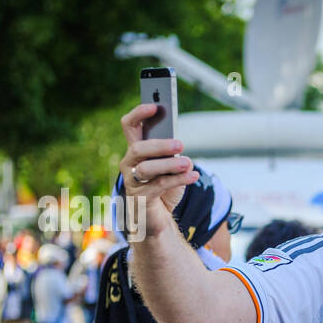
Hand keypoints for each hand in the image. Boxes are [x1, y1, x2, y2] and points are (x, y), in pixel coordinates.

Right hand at [118, 104, 198, 239]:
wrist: (158, 216)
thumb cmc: (164, 186)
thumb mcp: (170, 166)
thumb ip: (171, 153)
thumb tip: (179, 148)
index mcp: (135, 149)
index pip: (130, 125)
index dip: (139, 114)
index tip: (155, 106)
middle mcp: (129, 162)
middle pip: (138, 148)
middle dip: (160, 145)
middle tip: (181, 144)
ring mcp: (132, 180)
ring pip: (147, 168)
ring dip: (170, 164)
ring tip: (189, 163)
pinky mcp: (140, 197)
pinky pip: (159, 186)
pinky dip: (179, 180)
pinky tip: (193, 176)